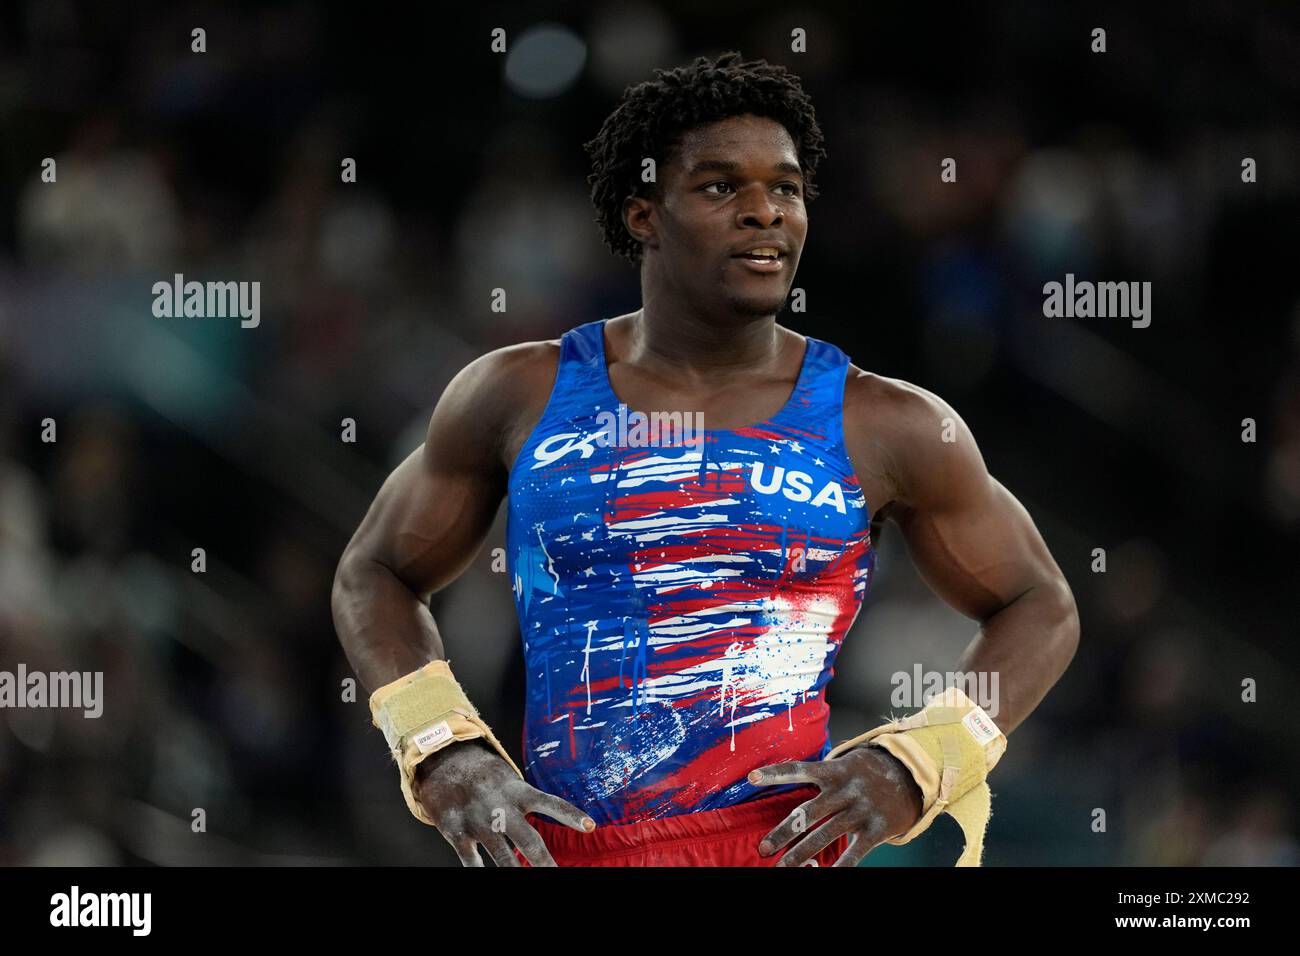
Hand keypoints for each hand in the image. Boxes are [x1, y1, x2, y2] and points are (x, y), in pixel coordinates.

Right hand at [413, 738, 595, 866]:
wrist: (442, 760)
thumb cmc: (484, 775)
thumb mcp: (509, 780)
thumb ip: (526, 803)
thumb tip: (549, 826)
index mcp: (517, 791)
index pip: (550, 803)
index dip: (570, 815)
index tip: (590, 826)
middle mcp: (500, 806)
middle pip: (528, 839)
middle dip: (544, 862)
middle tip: (556, 873)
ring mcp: (478, 820)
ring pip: (502, 856)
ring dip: (516, 873)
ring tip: (527, 882)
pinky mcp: (455, 831)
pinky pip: (470, 861)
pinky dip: (478, 871)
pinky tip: (485, 876)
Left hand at [749, 745, 923, 866]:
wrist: (913, 775)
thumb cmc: (866, 772)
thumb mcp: (845, 764)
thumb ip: (821, 775)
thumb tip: (787, 784)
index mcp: (834, 771)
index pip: (799, 769)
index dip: (775, 773)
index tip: (751, 777)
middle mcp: (845, 790)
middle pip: (808, 813)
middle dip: (784, 833)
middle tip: (764, 848)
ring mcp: (861, 810)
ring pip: (826, 835)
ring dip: (802, 854)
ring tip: (783, 867)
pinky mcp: (877, 829)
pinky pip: (855, 852)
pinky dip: (839, 866)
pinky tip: (823, 874)